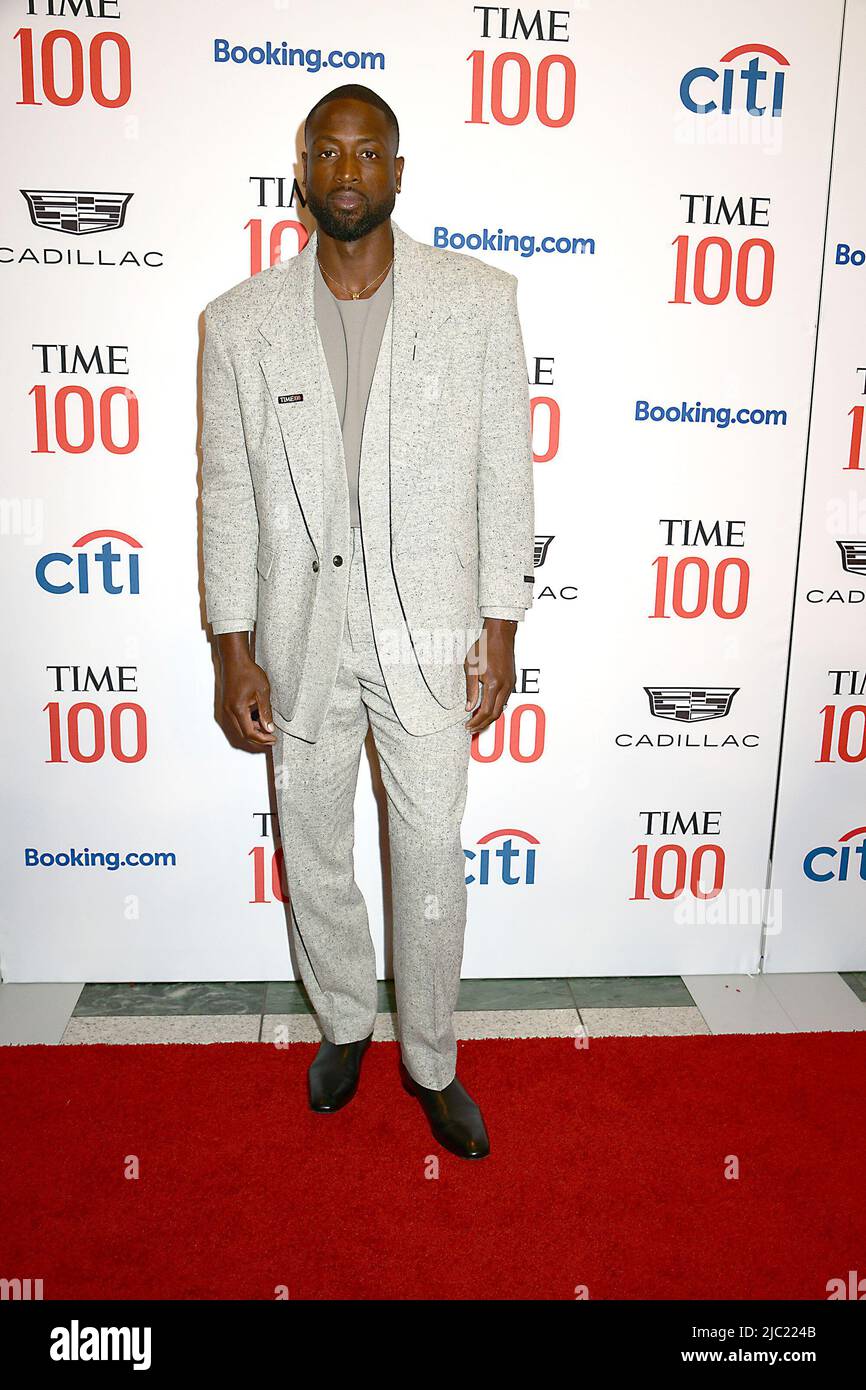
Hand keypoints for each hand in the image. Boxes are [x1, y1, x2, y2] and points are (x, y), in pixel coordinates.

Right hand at [219, 644, 276, 749]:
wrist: (235, 660)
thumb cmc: (247, 672)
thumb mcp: (262, 692)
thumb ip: (266, 712)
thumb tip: (269, 728)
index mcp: (237, 709)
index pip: (249, 733)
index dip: (262, 739)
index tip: (273, 739)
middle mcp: (229, 712)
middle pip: (243, 734)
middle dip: (258, 738)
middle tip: (272, 737)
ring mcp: (226, 709)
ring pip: (239, 729)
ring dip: (253, 731)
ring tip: (267, 727)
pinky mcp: (227, 706)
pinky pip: (237, 721)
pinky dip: (248, 724)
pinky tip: (258, 719)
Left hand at [464, 618, 516, 732]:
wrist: (499, 636)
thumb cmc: (483, 649)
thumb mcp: (470, 669)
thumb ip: (470, 690)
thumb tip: (468, 707)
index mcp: (493, 684)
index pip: (485, 711)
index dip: (476, 722)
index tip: (467, 726)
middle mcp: (504, 687)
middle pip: (495, 714)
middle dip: (483, 724)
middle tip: (471, 729)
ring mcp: (510, 685)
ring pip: (501, 709)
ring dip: (489, 718)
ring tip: (476, 721)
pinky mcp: (512, 682)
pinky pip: (504, 701)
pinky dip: (494, 709)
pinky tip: (486, 708)